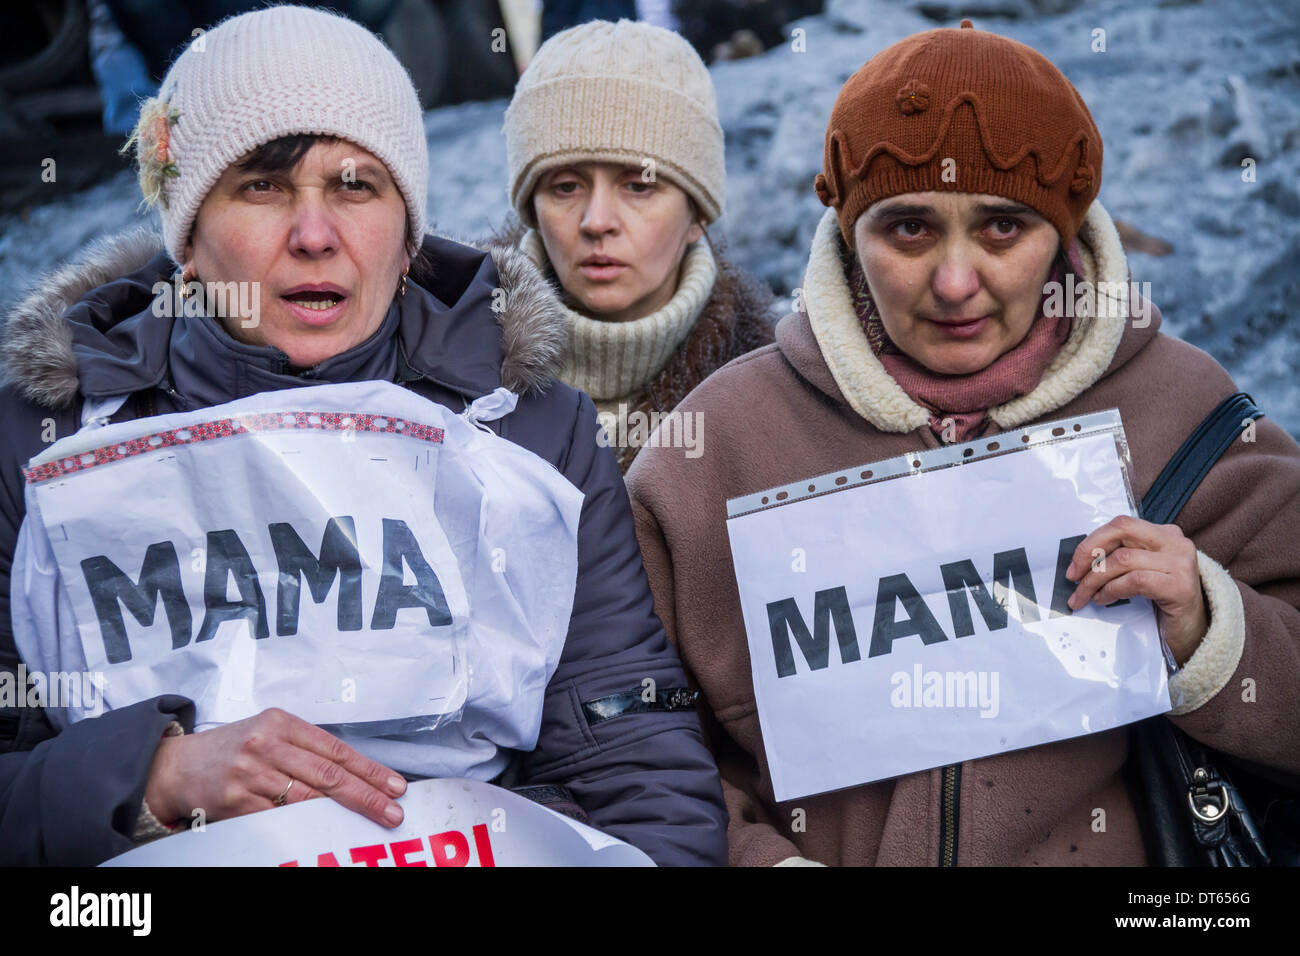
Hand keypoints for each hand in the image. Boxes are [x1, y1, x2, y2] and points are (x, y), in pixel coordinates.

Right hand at [143, 707, 406, 827]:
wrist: (175, 766)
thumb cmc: (230, 750)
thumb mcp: (267, 734)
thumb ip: (304, 748)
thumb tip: (353, 772)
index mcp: (281, 723)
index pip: (336, 748)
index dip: (369, 768)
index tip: (394, 784)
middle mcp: (267, 744)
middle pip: (328, 774)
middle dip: (367, 793)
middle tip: (392, 808)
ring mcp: (251, 773)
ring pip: (308, 797)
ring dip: (344, 812)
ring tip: (372, 819)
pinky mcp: (237, 800)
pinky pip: (280, 816)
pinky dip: (306, 824)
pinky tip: (327, 829)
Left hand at [1064, 515, 1207, 665]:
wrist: (1192, 631)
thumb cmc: (1160, 600)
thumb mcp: (1139, 571)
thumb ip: (1118, 558)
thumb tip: (1079, 561)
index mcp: (1163, 534)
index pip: (1120, 524)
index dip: (1091, 542)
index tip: (1074, 565)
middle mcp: (1175, 542)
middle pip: (1121, 531)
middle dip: (1089, 553)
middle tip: (1073, 578)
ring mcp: (1181, 563)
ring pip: (1123, 559)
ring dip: (1095, 580)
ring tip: (1086, 596)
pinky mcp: (1181, 586)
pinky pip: (1135, 581)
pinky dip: (1112, 590)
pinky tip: (1104, 600)